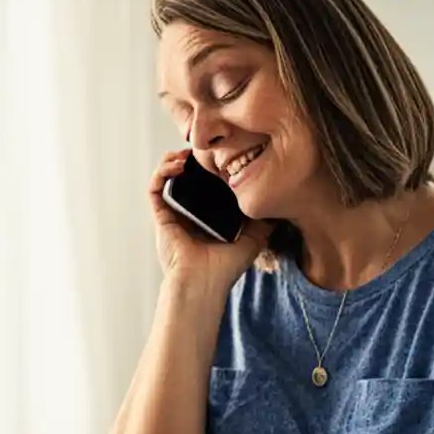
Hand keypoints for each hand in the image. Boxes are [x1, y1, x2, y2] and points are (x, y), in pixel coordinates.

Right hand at [149, 149, 273, 296]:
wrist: (203, 283)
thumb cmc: (224, 269)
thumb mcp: (252, 240)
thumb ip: (264, 224)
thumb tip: (279, 208)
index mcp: (207, 219)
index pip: (205, 187)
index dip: (210, 169)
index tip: (222, 156)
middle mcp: (188, 215)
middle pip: (185, 179)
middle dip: (191, 160)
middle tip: (203, 149)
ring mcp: (173, 215)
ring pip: (167, 179)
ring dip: (174, 161)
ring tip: (188, 153)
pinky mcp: (160, 217)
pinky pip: (155, 189)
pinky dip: (162, 172)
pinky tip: (178, 164)